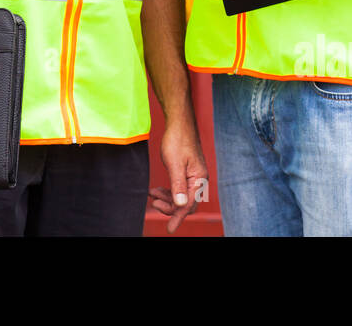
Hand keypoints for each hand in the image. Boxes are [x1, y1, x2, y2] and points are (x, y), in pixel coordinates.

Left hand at [148, 116, 207, 232]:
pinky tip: (156, 190)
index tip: (169, 228)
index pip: (189, 204)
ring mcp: (193, 176)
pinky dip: (167, 192)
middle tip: (154, 204)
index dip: (178, 217)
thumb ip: (178, 185)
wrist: (179, 123)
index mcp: (199, 179)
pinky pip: (178, 189)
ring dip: (167, 199)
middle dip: (170, 207)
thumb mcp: (175, 164)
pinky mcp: (187, 173)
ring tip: (152, 195)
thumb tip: (181, 205)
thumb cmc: (177, 140)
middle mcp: (199, 180)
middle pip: (186, 203)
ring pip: (181, 197)